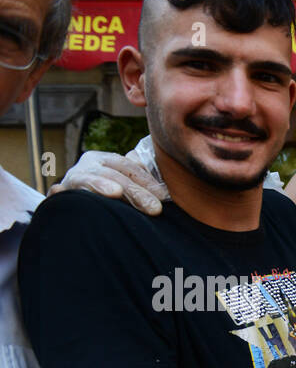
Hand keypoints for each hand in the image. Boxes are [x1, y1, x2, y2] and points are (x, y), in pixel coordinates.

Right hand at [51, 150, 167, 215]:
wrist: (76, 208)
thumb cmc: (110, 196)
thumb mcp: (125, 184)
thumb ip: (138, 179)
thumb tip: (158, 185)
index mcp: (105, 160)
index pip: (128, 166)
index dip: (146, 180)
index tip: (164, 196)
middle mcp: (88, 165)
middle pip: (113, 174)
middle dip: (135, 191)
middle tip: (155, 208)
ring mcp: (72, 178)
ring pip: (89, 179)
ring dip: (102, 185)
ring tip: (116, 192)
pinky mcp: (59, 194)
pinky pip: (60, 193)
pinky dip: (61, 192)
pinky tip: (61, 191)